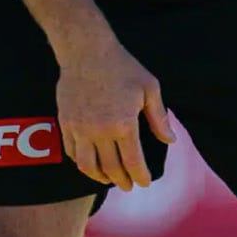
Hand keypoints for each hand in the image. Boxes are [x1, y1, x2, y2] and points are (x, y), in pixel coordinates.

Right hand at [55, 32, 172, 190]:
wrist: (86, 50)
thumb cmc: (122, 66)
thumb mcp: (149, 88)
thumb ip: (159, 118)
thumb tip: (170, 141)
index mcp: (124, 124)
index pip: (133, 162)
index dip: (140, 176)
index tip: (145, 183)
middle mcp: (100, 131)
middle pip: (111, 168)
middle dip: (122, 181)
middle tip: (128, 185)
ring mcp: (80, 128)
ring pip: (88, 166)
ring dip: (100, 177)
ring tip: (109, 179)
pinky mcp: (66, 123)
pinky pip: (72, 152)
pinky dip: (82, 163)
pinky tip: (90, 163)